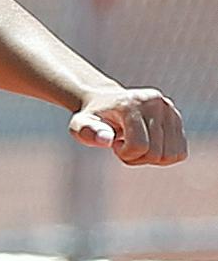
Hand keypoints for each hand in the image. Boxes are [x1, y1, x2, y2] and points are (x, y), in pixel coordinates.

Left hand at [69, 86, 186, 165]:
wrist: (104, 101)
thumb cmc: (91, 117)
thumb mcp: (80, 125)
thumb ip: (87, 132)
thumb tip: (106, 139)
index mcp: (132, 103)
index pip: (140, 146)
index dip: (125, 154)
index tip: (113, 144)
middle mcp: (156, 102)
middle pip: (157, 153)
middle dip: (137, 158)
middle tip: (121, 145)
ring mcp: (170, 109)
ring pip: (172, 155)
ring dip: (151, 159)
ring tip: (134, 144)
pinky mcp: (177, 118)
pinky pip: (180, 153)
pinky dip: (163, 156)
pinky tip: (147, 145)